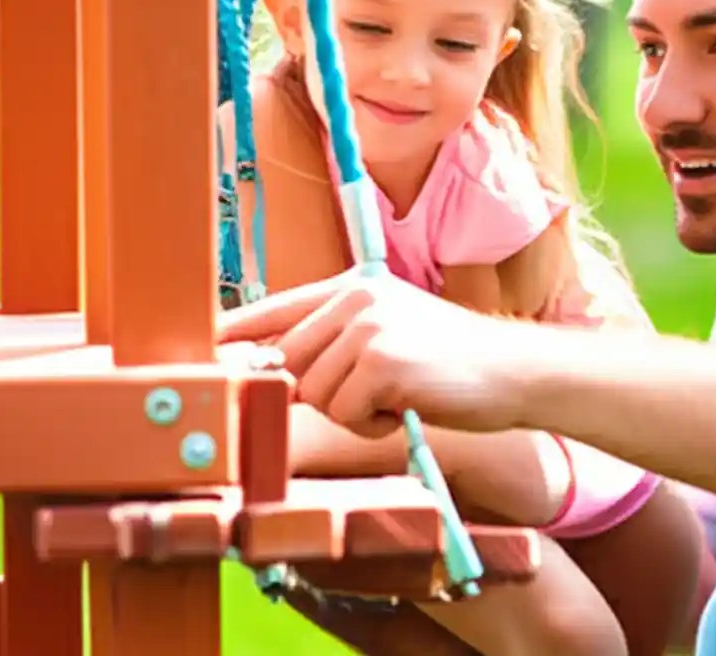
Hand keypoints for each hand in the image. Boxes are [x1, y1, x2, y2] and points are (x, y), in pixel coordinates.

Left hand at [217, 269, 526, 437]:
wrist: (516, 371)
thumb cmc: (453, 363)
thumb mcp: (391, 334)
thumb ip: (336, 342)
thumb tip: (270, 372)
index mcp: (353, 289)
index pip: (274, 310)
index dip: (233, 335)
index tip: (200, 351)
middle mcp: (355, 300)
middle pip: (286, 363)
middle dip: (319, 395)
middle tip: (372, 397)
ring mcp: (368, 327)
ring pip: (313, 393)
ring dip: (352, 412)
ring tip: (397, 397)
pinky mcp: (383, 361)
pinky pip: (344, 413)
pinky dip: (373, 425)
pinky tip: (408, 407)